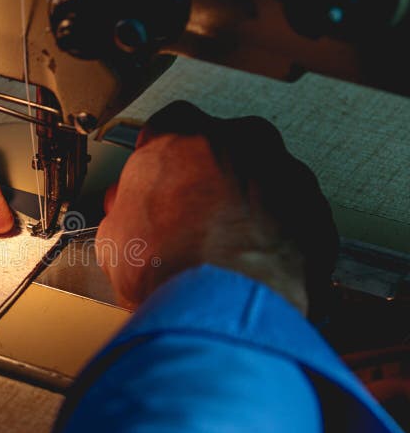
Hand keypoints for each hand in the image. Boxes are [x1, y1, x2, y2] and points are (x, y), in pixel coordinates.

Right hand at [97, 101, 337, 318]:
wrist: (223, 306)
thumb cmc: (171, 264)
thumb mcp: (115, 233)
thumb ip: (127, 209)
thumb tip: (127, 217)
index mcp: (185, 135)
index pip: (168, 126)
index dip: (161, 158)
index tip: (158, 179)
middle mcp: (241, 142)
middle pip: (223, 148)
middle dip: (209, 177)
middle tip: (191, 217)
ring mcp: (287, 174)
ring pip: (264, 180)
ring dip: (247, 206)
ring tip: (224, 249)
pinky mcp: (317, 213)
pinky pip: (294, 216)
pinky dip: (276, 234)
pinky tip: (252, 264)